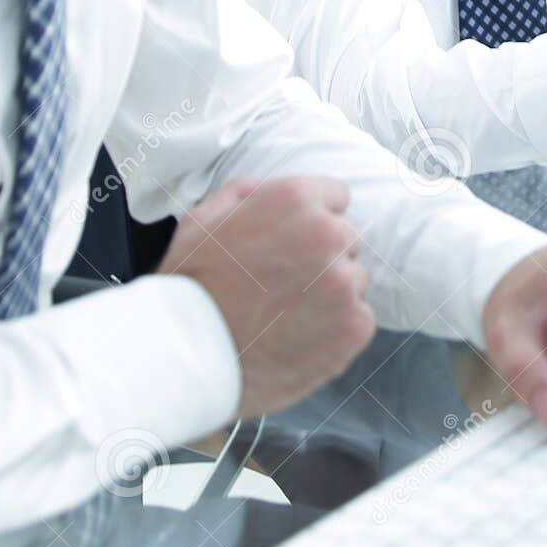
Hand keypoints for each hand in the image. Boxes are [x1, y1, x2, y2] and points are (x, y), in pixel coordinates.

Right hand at [158, 176, 374, 418]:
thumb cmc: (189, 287)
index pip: (336, 197)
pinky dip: (337, 330)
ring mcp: (345, 283)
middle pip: (347, 239)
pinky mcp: (355, 326)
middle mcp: (329, 235)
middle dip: (323, 256)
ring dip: (332, 293)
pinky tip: (299, 338)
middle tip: (283, 284)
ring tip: (286, 315)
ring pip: (355, 280)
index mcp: (296, 200)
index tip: (291, 243)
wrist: (186, 358)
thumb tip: (277, 189)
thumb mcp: (203, 218)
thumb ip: (249, 193)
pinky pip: (360, 319)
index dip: (311, 221)